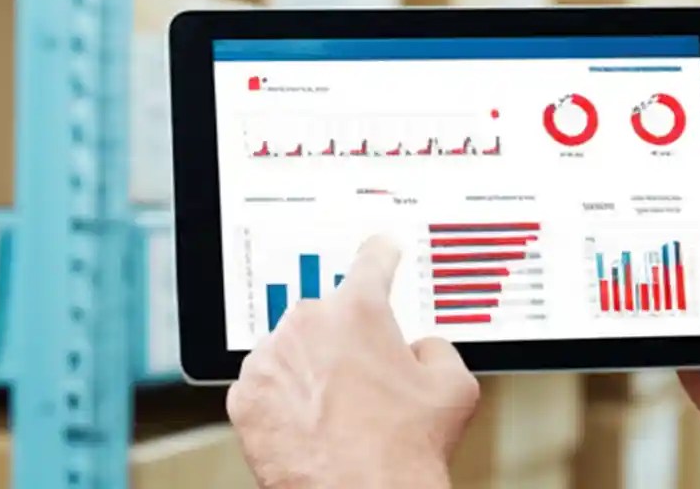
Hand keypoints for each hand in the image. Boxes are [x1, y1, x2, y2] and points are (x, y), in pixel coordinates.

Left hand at [227, 236, 479, 488]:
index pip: (371, 260)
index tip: (380, 249)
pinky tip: (312, 423)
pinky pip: (268, 382)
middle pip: (330, 312)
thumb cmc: (405, 450)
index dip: (382, 252)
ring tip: (341, 409)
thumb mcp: (454, 385)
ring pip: (295, 347)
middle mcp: (308, 324)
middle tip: (370, 379)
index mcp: (359, 310)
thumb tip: (418, 349)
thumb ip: (436, 347)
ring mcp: (270, 360)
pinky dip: (285, 397)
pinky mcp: (245, 397)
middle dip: (348, 337)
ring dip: (313, 365)